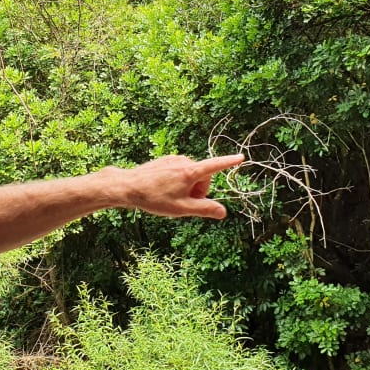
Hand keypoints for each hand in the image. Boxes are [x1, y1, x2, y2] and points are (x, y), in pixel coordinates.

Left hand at [110, 153, 244, 219]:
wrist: (128, 186)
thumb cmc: (155, 199)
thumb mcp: (182, 209)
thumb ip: (204, 209)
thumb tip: (223, 212)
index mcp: (190, 172)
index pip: (215, 166)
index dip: (229, 162)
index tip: (241, 157)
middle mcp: (184, 161)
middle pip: (203, 177)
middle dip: (199, 190)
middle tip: (183, 202)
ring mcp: (174, 159)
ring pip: (192, 175)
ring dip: (189, 186)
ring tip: (170, 196)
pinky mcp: (166, 160)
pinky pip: (181, 172)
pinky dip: (179, 181)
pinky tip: (164, 189)